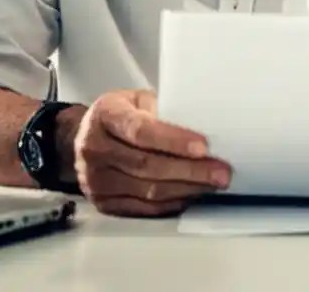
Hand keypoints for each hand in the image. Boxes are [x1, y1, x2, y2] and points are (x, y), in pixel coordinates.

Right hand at [70, 89, 230, 216]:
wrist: (87, 137)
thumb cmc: (121, 115)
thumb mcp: (138, 99)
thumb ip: (165, 110)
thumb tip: (207, 127)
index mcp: (104, 116)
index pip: (140, 131)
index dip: (173, 140)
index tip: (203, 146)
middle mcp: (94, 148)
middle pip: (147, 165)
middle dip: (190, 170)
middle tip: (221, 171)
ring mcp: (95, 180)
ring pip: (148, 190)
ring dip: (187, 188)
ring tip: (214, 184)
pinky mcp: (104, 203)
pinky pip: (144, 208)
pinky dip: (173, 202)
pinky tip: (193, 194)